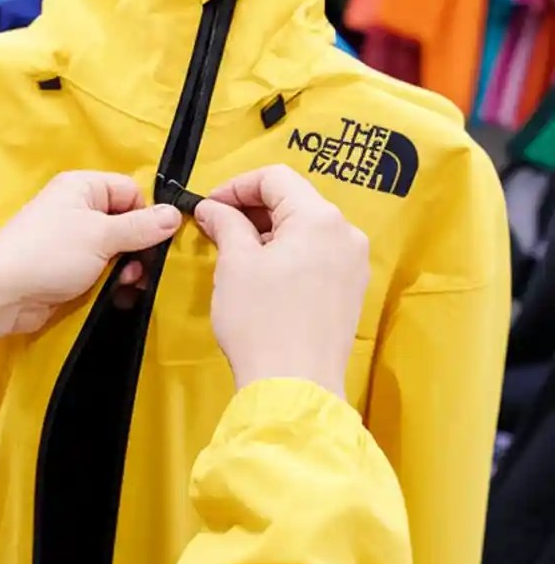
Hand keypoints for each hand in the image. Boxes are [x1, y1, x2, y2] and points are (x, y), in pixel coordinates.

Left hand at [0, 171, 181, 347]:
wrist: (2, 294)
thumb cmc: (50, 254)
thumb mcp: (102, 236)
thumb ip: (141, 227)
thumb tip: (175, 214)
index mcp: (83, 187)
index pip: (131, 191)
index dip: (146, 214)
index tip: (155, 240)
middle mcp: (78, 209)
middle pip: (127, 222)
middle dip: (140, 247)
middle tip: (142, 269)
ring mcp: (73, 240)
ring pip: (118, 250)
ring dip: (128, 268)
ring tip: (127, 283)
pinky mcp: (69, 269)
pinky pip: (102, 270)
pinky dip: (113, 281)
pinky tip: (118, 294)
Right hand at [193, 165, 369, 398]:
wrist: (294, 385)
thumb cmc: (262, 322)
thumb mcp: (235, 263)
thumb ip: (226, 224)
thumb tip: (213, 209)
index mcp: (319, 218)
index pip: (275, 178)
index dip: (236, 186)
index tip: (210, 205)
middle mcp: (345, 234)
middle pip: (295, 201)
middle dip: (252, 209)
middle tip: (217, 228)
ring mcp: (353, 264)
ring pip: (306, 230)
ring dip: (269, 233)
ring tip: (236, 255)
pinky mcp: (350, 292)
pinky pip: (317, 256)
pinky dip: (288, 255)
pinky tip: (262, 277)